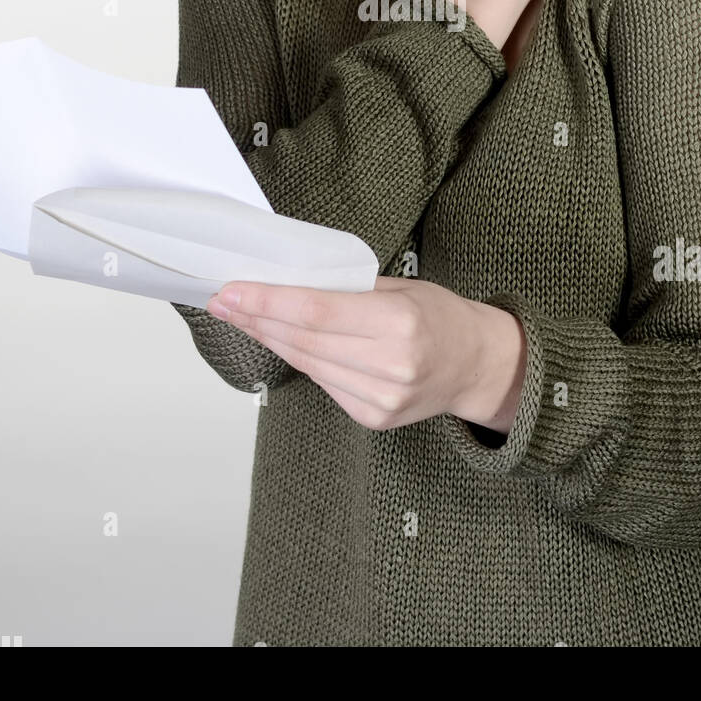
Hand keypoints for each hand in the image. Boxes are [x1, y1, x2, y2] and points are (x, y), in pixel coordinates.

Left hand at [207, 276, 526, 432]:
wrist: (478, 366)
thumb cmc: (441, 316)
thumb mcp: (402, 288)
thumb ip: (349, 289)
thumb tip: (286, 282)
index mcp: (400, 324)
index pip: (316, 312)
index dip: (267, 302)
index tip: (231, 291)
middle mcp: (390, 366)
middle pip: (304, 340)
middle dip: (256, 318)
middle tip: (222, 300)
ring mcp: (381, 399)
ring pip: (307, 364)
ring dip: (270, 338)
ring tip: (242, 316)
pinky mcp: (373, 418)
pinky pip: (323, 383)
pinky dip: (300, 359)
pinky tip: (282, 340)